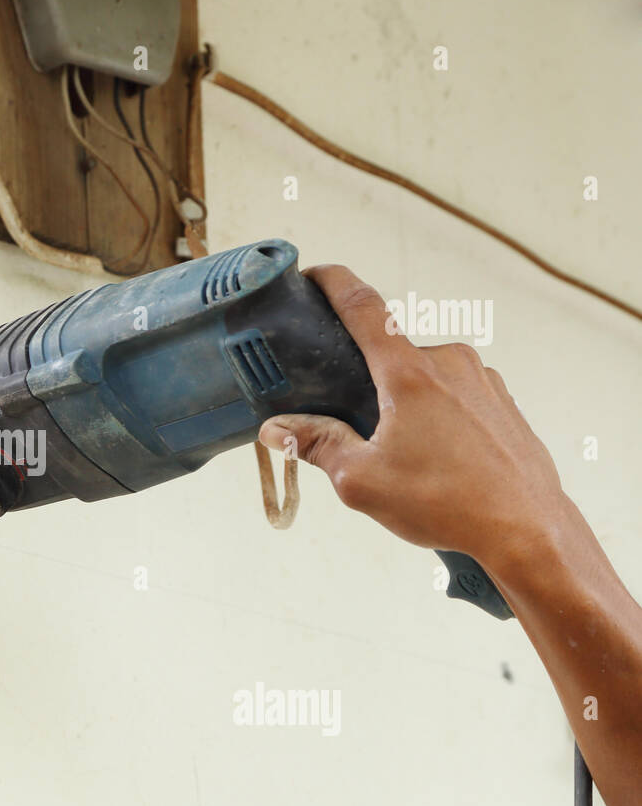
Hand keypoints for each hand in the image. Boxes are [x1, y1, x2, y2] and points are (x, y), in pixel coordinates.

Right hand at [257, 264, 574, 574]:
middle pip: (389, 353)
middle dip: (364, 380)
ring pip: (422, 377)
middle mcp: (449, 362)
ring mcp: (481, 379)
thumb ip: (316, 444)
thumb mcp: (361, 480)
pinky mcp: (501, 402)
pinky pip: (453, 395)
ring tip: (396, 454)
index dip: (334, 284)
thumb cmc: (446, 503)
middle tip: (348, 419)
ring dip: (400, 403)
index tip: (314, 276)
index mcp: (409, 372)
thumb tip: (278, 428)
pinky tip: (431, 459)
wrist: (527, 529)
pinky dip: (433, 415)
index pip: (365, 307)